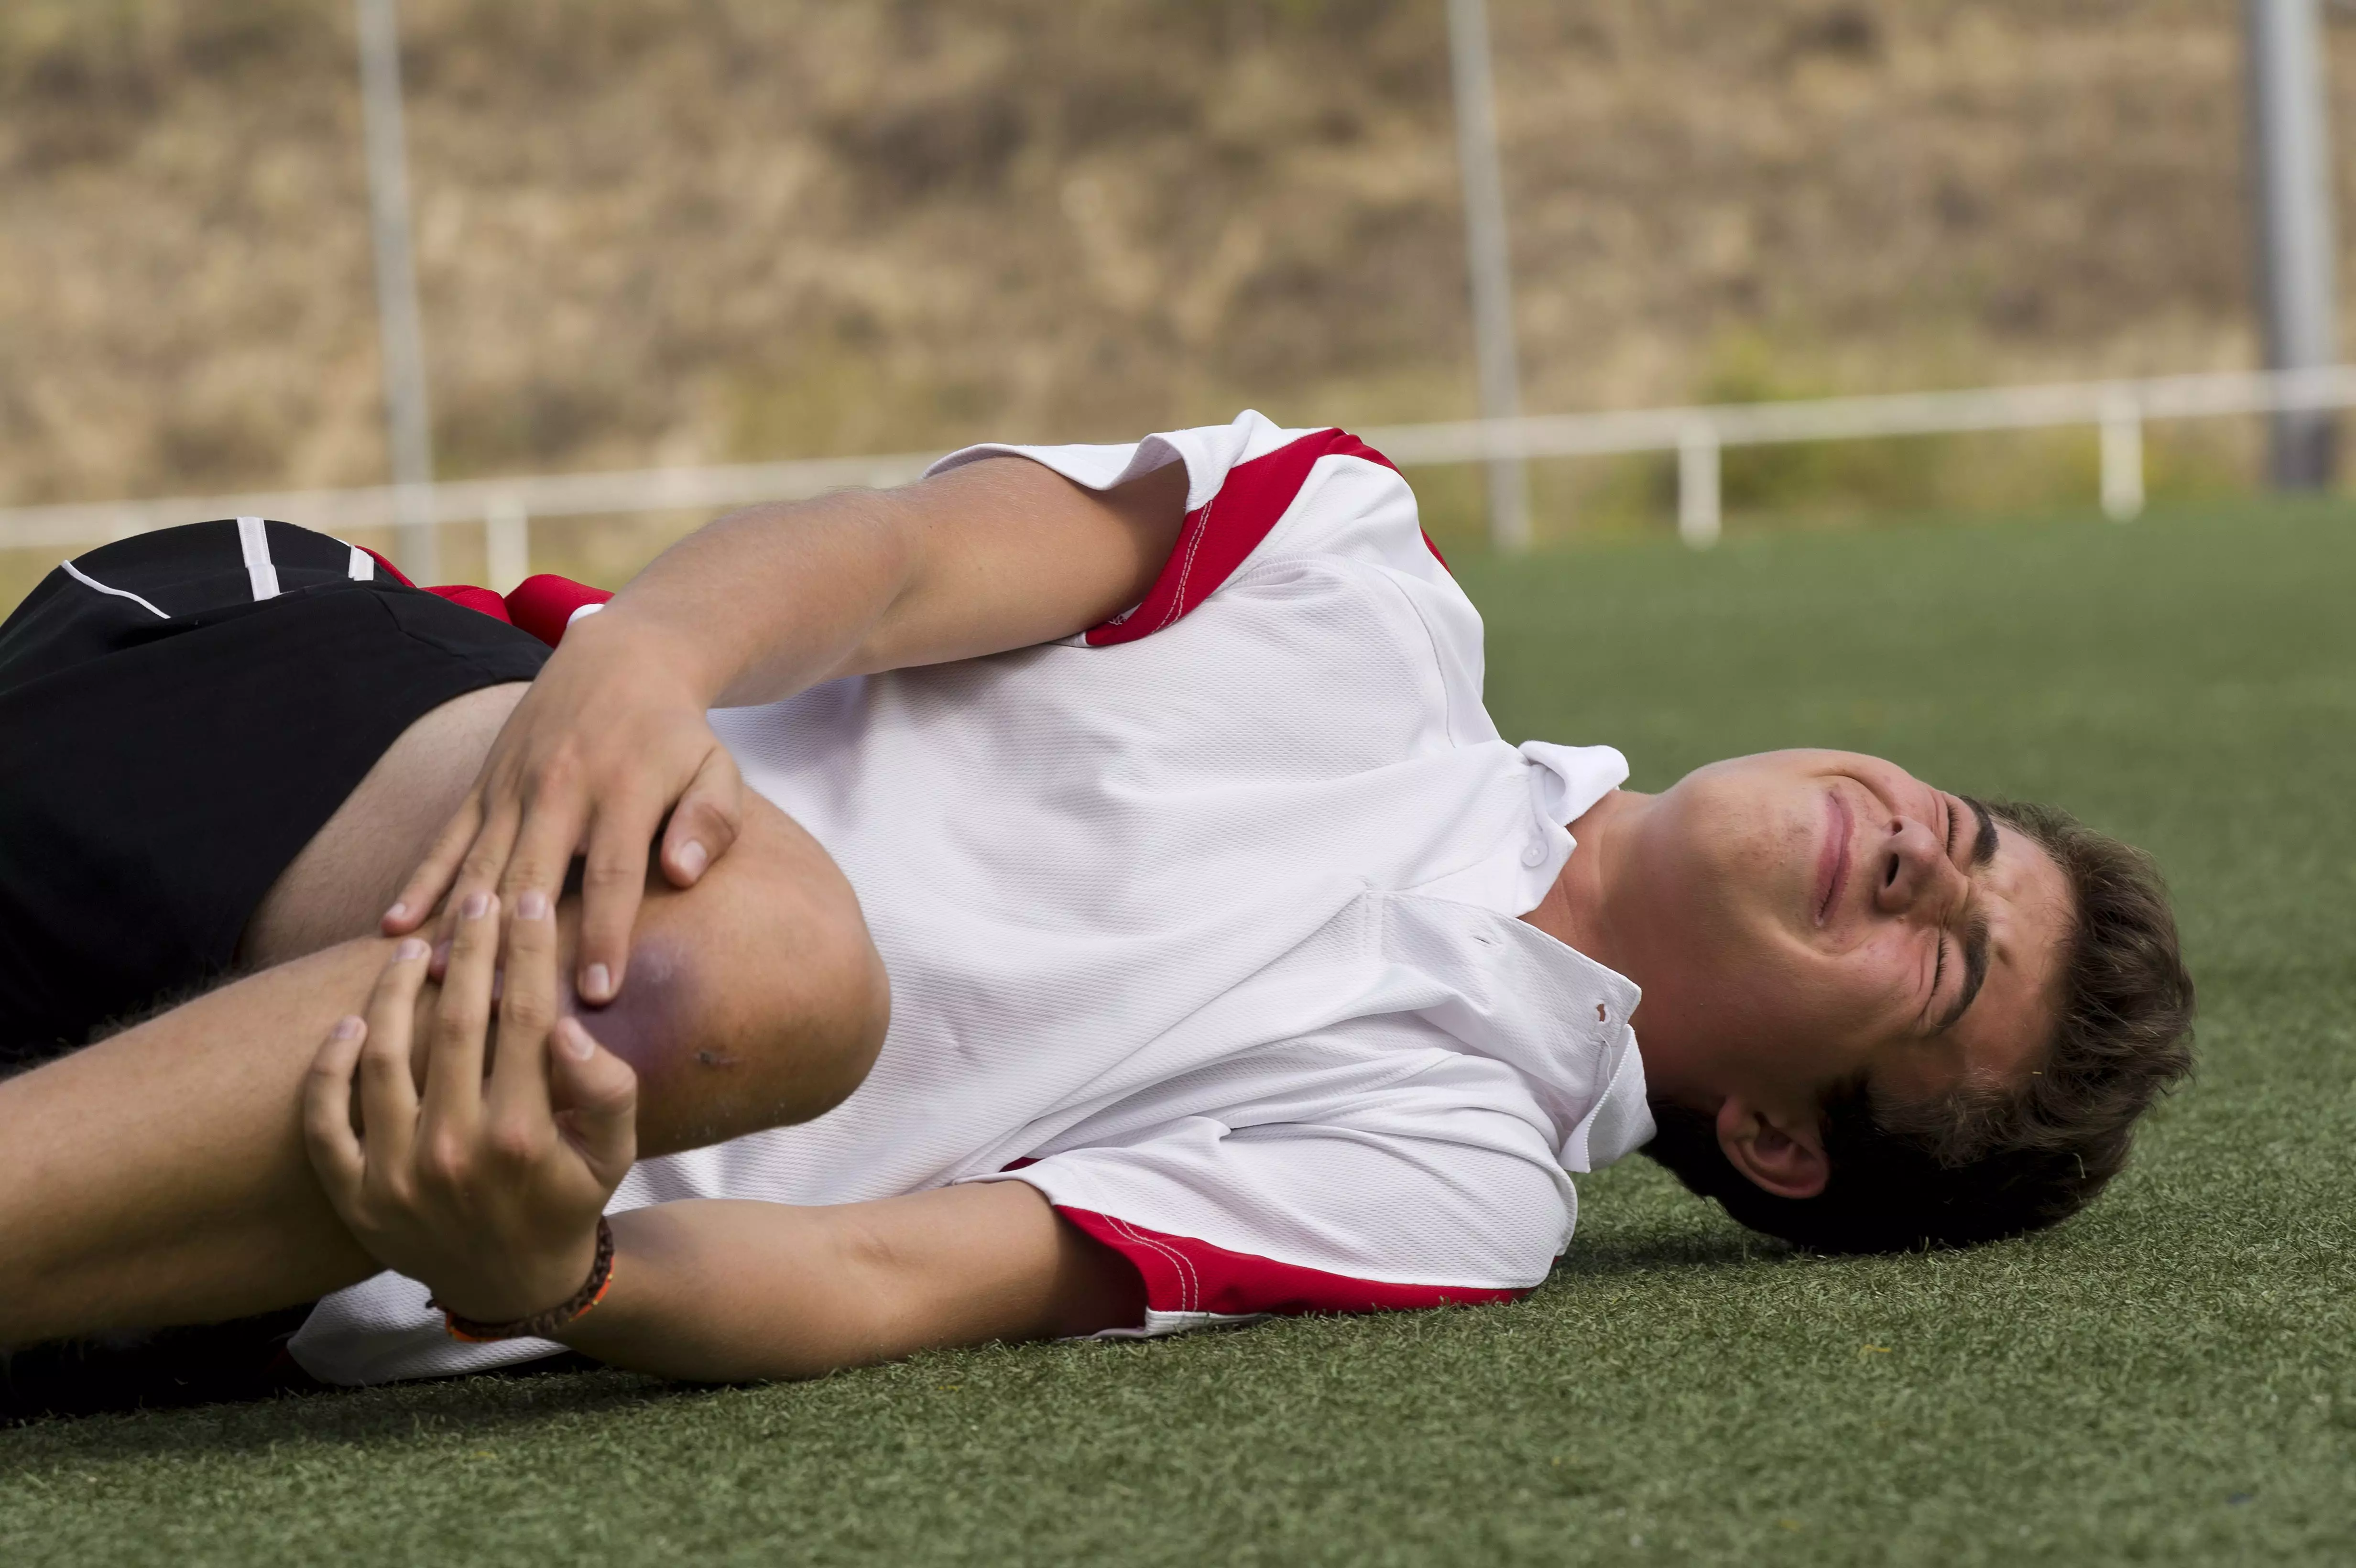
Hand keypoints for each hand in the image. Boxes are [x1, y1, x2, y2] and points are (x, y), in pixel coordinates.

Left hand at [304, 889, 638, 1323]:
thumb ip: (606, 1088)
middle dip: (467, 950)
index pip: (522, 1017)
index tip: (524, 902)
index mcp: (522, 1136)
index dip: (525, 952)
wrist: (513, 1286)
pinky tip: (347, 1026)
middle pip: (453, 1025)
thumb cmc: (568, 1201)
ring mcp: (395, 1176)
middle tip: (472, 900)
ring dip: (393, 995)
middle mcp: (453, 1153)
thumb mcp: (616, 1152)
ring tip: (411, 951)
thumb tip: (563, 1024)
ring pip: (382, 1061)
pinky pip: (326, 1122)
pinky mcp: (354, 1195)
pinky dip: (329, 1070)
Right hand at [382, 613, 743, 1002]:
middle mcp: (561, 790)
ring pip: (481, 865)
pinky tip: (393, 927)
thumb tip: (684, 875)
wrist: (622, 658)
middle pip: (533, 878)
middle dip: (519, 945)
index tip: (598, 995)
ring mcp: (514, 788)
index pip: (613, 875)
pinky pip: (448, 840)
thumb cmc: (677, 734)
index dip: (604, 936)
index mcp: (624, 792)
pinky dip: (420, 883)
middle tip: (503, 1010)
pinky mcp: (484, 786)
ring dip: (460, 925)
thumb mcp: (716, 768)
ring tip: (439, 985)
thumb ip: (711, 820)